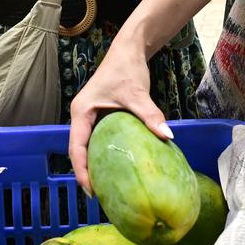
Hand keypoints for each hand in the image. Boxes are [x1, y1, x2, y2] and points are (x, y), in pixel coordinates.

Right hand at [69, 39, 172, 193]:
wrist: (130, 48)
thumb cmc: (127, 67)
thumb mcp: (137, 93)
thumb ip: (150, 115)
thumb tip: (167, 137)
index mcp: (81, 112)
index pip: (76, 148)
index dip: (82, 171)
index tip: (92, 191)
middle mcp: (81, 116)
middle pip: (79, 151)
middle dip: (86, 173)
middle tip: (100, 196)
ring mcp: (90, 116)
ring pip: (88, 147)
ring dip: (94, 166)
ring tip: (106, 188)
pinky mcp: (100, 116)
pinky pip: (98, 140)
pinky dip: (103, 155)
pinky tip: (117, 167)